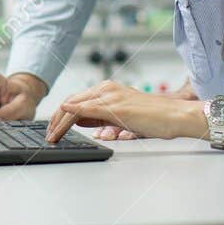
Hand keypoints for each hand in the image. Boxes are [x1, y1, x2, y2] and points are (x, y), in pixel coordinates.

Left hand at [44, 80, 207, 143]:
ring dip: (61, 122)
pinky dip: (74, 111)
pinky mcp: (116, 106)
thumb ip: (102, 118)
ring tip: (53, 135)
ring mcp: (111, 96)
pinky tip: (64, 114)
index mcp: (108, 90)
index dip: (62, 116)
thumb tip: (83, 124)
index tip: (53, 129)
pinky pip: (90, 107)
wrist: (175, 116)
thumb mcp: (122, 118)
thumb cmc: (154, 119)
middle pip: (72, 102)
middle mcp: (107, 89)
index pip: (77, 101)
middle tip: (48, 135)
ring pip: (77, 106)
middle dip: (56, 120)